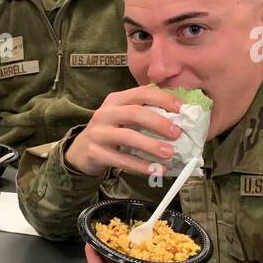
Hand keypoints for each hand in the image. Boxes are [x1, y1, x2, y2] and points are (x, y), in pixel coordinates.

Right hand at [64, 84, 183, 176]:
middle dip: (158, 122)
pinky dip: (140, 165)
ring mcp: (98, 133)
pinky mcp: (94, 152)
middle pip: (134, 113)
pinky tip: (154, 170)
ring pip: (127, 137)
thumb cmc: (110, 132)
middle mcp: (105, 113)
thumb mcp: (123, 117)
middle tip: (177, 133)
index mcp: (115, 100)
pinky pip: (121, 160)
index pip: (141, 93)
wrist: (81, 151)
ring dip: (151, 145)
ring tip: (169, 154)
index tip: (181, 109)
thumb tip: (181, 119)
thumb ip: (145, 114)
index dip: (163, 99)